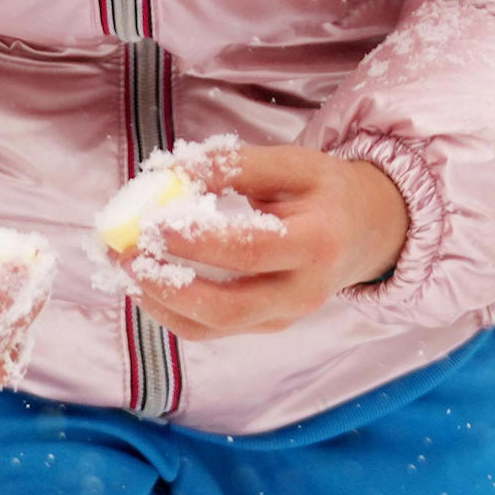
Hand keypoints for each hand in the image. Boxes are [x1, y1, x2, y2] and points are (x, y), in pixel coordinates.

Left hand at [133, 146, 409, 340]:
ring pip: (215, 329)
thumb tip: (172, 171)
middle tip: (126, 256)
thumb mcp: (294, 164)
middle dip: (168, 287)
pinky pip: (214, 330)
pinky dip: (172, 312)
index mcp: (316, 243)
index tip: (153, 223)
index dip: (197, 242)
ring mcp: (286, 317)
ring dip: (161, 305)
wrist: (369, 231)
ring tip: (124, 270)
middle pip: (229, 308)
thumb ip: (237, 165)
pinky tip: (146, 284)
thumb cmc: (326, 192)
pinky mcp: (269, 326)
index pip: (250, 251)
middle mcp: (303, 293)